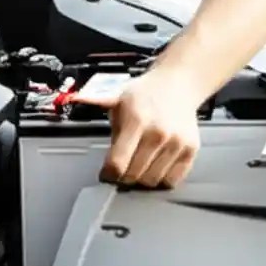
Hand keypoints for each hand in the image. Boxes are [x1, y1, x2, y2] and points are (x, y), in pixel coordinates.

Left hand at [70, 70, 203, 188]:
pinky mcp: (190, 150)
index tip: (106, 174)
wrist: (178, 84)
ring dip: (142, 179)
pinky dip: (161, 178)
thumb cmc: (146, 93)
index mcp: (136, 120)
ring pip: (152, 181)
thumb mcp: (118, 97)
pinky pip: (172, 180)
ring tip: (139, 166)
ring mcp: (176, 143)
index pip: (117, 162)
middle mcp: (158, 133)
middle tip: (122, 169)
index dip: (108, 174)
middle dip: (123, 177)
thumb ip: (97, 104)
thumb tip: (75, 99)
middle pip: (134, 175)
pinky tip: (155, 166)